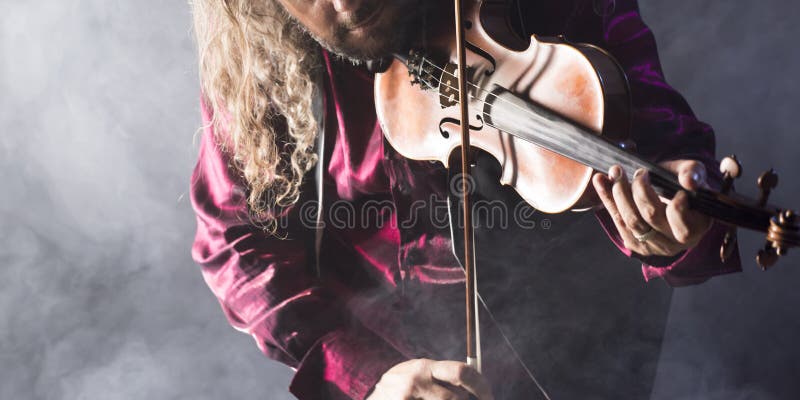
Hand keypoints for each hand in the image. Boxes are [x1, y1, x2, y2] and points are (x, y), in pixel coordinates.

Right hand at [367, 359, 493, 399]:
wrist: (372, 397)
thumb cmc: (401, 387)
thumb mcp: (419, 374)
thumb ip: (442, 376)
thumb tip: (475, 385)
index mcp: (425, 367)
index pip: (461, 372)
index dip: (480, 386)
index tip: (488, 395)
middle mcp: (417, 380)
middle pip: (455, 398)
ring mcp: (408, 397)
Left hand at [591, 160, 712, 256]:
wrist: (668, 196)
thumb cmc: (682, 186)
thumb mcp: (692, 174)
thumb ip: (693, 173)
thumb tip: (688, 180)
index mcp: (696, 228)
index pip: (684, 226)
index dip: (675, 207)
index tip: (671, 188)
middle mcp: (675, 242)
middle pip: (651, 217)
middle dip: (640, 190)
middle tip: (638, 171)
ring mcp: (652, 245)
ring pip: (631, 221)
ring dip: (619, 193)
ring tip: (616, 171)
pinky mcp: (634, 243)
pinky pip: (617, 221)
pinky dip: (607, 199)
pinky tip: (601, 180)